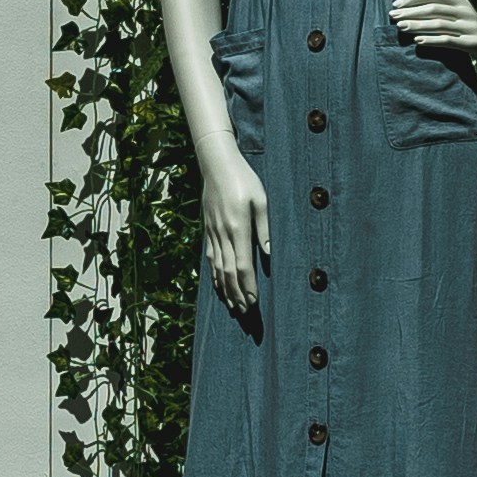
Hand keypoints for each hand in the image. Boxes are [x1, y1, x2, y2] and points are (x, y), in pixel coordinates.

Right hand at [201, 161, 269, 318]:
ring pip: (217, 268)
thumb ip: (264, 228)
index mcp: (237, 227)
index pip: (242, 265)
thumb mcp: (260, 199)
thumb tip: (269, 253)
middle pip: (228, 272)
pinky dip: (215, 275)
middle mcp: (222, 234)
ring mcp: (213, 233)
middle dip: (237, 294)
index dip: (247, 286)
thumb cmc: (243, 179)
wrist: (216, 164)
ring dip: (226, 289)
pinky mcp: (208, 230)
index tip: (253, 302)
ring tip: (234, 306)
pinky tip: (220, 286)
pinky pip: (210, 258)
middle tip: (245, 312)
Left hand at [388, 0, 476, 73]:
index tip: (396, 4)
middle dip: (411, 12)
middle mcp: (466, 11)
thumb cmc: (475, 28)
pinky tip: (418, 41)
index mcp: (461, 1)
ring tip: (401, 28)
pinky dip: (432, 40)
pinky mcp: (473, 43)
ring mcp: (470, 27)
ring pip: (439, 24)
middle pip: (434, 8)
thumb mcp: (465, 8)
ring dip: (418, 26)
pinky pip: (449, 41)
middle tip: (393, 17)